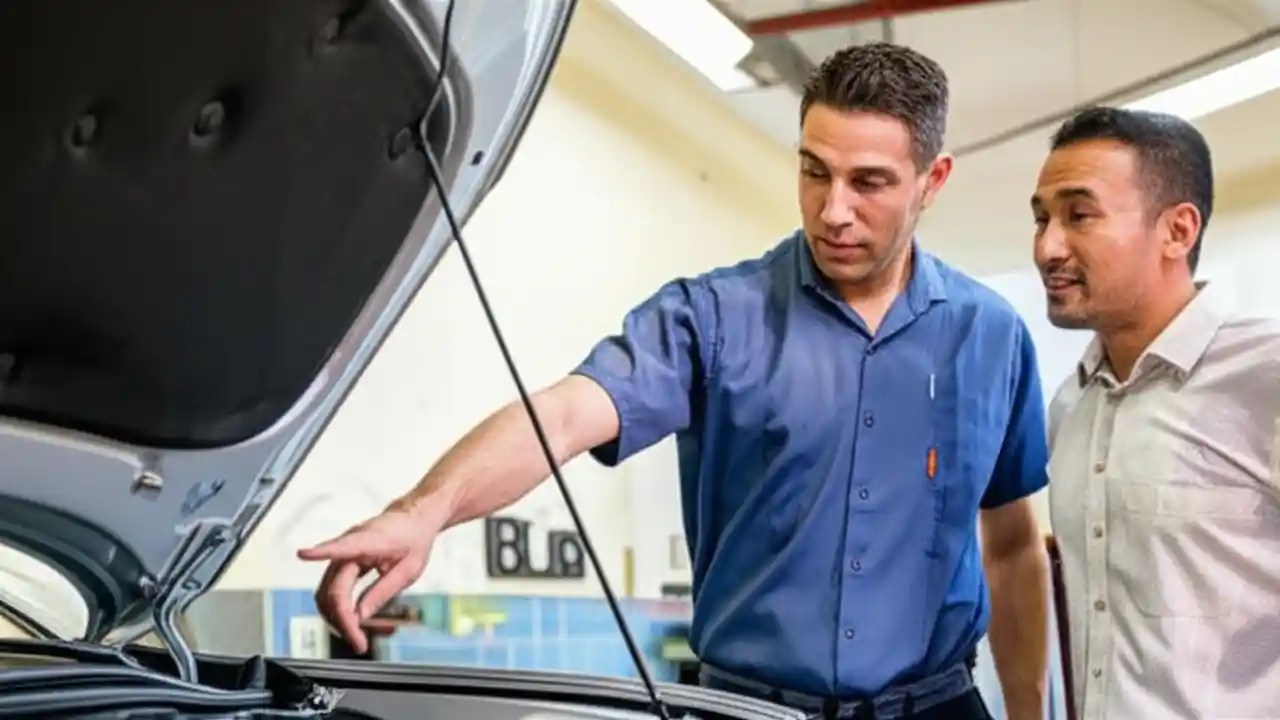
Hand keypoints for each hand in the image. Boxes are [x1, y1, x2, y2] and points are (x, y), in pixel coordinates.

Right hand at [296, 500, 439, 653]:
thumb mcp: (409, 569)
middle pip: (334, 589)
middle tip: (359, 642)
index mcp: (371, 540)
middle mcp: (349, 545)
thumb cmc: (413, 540)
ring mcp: (342, 555)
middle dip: (342, 619)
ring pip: (327, 592)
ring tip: (356, 636)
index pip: (343, 547)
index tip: (303, 553)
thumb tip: (360, 616)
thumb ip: (383, 591)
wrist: (412, 521)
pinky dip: (337, 608)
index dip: (321, 551)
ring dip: (336, 617)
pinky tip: (350, 622)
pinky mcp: (341, 563)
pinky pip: (331, 589)